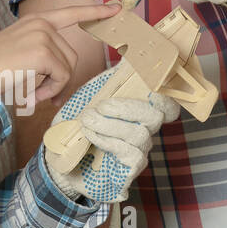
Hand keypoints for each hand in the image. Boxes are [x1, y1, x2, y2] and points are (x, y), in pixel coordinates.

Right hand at [0, 1, 118, 105]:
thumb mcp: (20, 54)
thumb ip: (43, 57)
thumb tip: (63, 79)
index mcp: (35, 21)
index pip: (71, 13)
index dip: (95, 12)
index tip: (115, 8)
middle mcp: (42, 24)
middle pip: (71, 56)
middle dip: (59, 79)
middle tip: (39, 94)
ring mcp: (43, 36)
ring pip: (68, 68)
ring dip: (52, 87)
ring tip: (30, 93)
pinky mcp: (44, 51)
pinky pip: (61, 77)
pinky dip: (49, 91)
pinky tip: (30, 94)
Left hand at [44, 79, 178, 202]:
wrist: (59, 158)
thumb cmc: (78, 126)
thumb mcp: (90, 98)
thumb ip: (110, 82)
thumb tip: (127, 57)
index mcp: (139, 115)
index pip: (167, 107)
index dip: (165, 97)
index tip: (150, 88)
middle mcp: (144, 133)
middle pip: (155, 117)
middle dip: (126, 108)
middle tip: (101, 107)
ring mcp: (139, 152)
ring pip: (139, 134)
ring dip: (110, 125)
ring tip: (88, 121)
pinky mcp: (130, 170)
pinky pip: (130, 153)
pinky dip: (108, 141)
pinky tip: (91, 136)